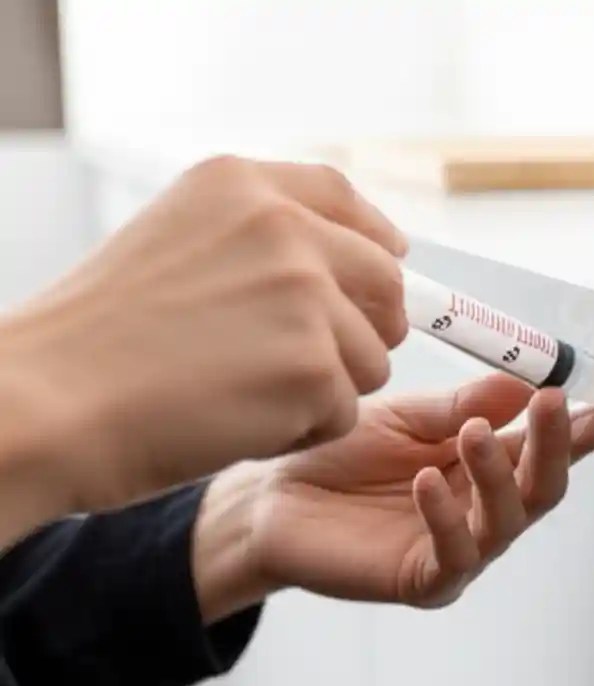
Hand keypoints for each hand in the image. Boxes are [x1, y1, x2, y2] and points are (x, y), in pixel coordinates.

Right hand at [0, 155, 407, 519]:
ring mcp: (305, 295)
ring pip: (371, 356)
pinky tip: (237, 424)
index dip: (374, 237)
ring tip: (244, 395)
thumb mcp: (173, 244)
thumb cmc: (97, 342)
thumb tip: (360, 261)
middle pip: (385, 281)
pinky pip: (345, 411)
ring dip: (326, 389)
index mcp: (241, 186)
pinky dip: (303, 432)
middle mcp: (284, 227)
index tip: (388, 261)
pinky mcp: (314, 366)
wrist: (45, 403)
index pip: (342, 197)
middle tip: (317, 366)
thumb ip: (258, 238)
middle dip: (366, 328)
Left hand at [192, 374, 593, 621]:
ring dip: (498, 475)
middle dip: (554, 446)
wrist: (274, 496)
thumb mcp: (407, 416)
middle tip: (548, 405)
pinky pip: (453, 555)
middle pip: (542, 487)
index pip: (544, 448)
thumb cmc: (343, 456)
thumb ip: (463, 406)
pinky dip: (445, 517)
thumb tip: (520, 384)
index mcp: (485, 463)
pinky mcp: (425, 578)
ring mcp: (460, 545)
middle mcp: (483, 507)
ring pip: (508, 520)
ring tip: (472, 436)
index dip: (581, 432)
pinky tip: (427, 482)